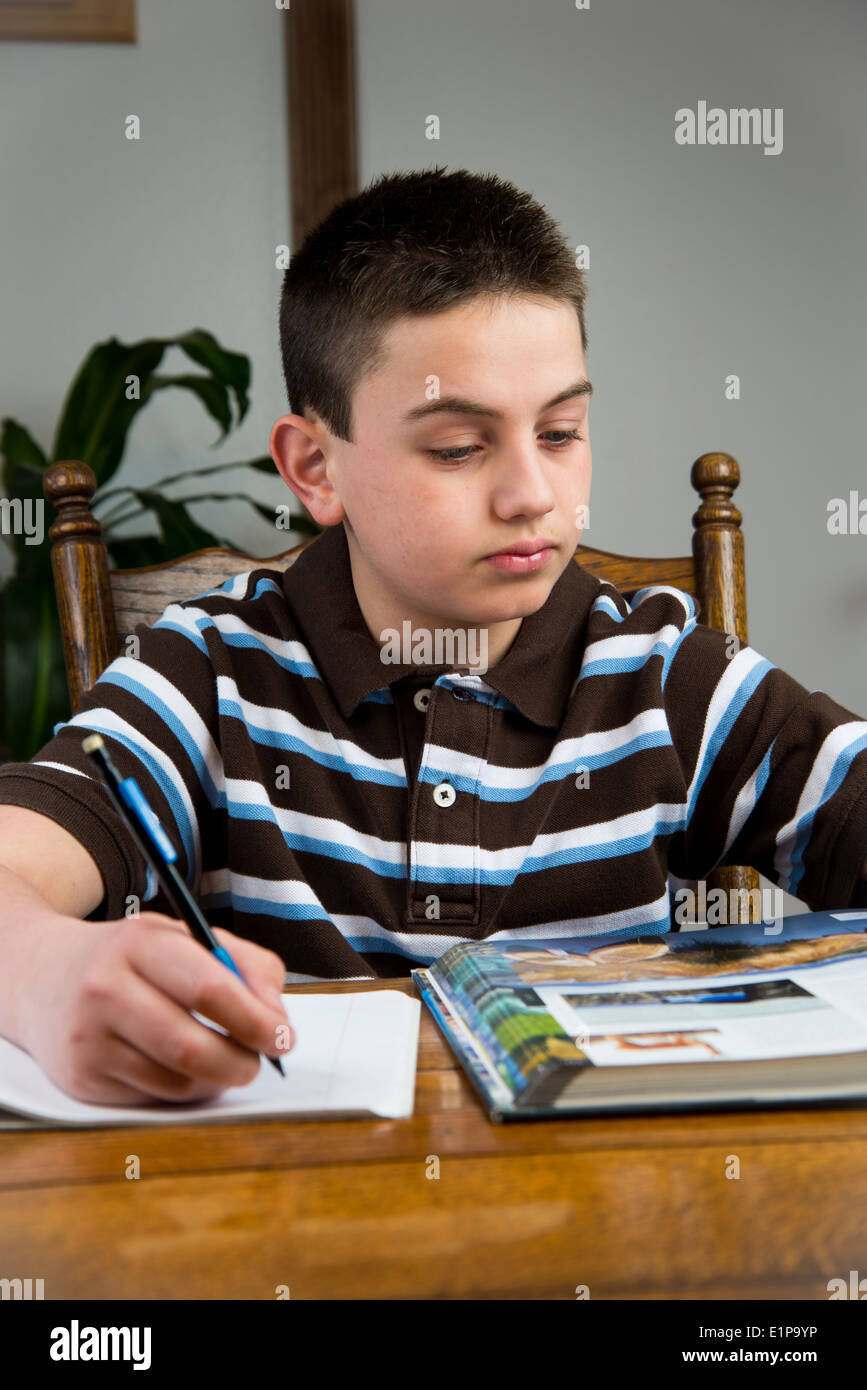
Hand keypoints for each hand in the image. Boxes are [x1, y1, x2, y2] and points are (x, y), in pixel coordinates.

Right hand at [18, 912, 292, 1105]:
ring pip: (177, 1081)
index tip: (284, 1036)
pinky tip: (182, 1066)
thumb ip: (245, 963)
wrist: (40, 975)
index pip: (209, 990)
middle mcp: (105, 990)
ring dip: (216, 1079)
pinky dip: (183, 1089)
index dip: (256, 1020)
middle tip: (260, 1061)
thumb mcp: (184, 935)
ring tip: (224, 1060)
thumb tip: (277, 1017)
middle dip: (243, 1062)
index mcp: (140, 943)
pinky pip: (154, 1098)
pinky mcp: (82, 1079)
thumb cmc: (131, 957)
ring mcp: (89, 1039)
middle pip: (193, 1047)